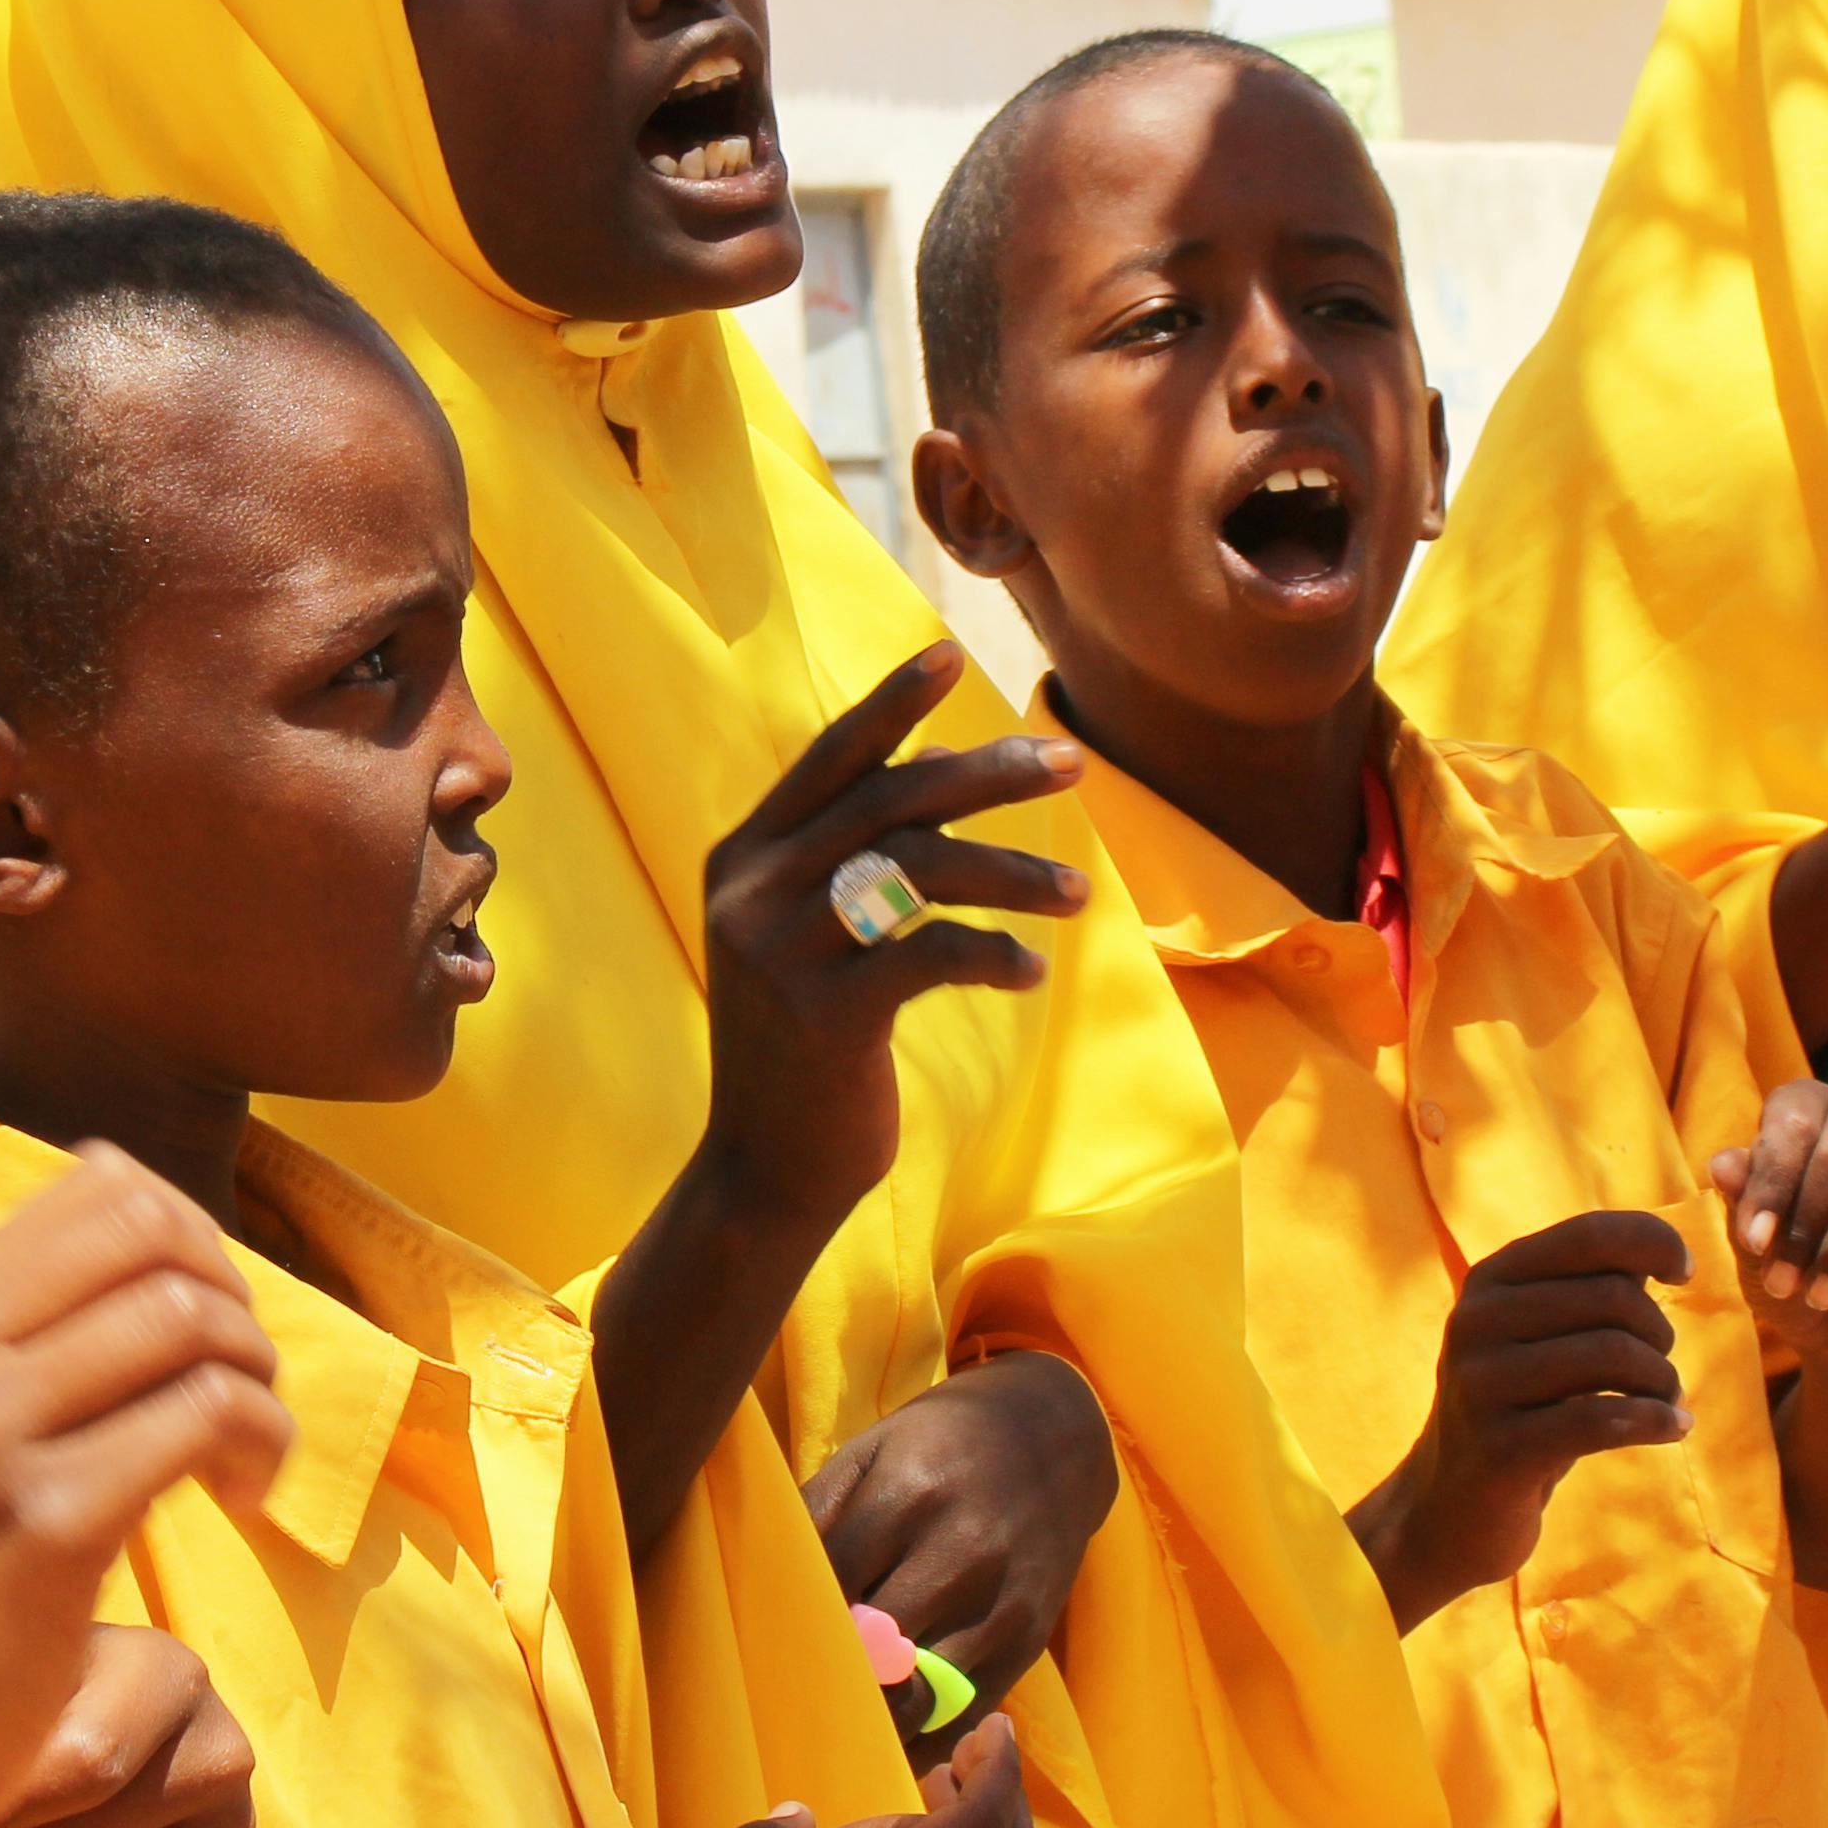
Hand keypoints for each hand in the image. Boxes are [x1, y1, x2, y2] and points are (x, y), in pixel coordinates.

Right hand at [0, 1146, 295, 1827]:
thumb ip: (31, 1328)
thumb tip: (147, 1208)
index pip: (103, 1185)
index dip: (194, 1239)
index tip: (205, 1329)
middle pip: (155, 1234)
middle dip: (233, 1299)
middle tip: (240, 1388)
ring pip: (191, 1322)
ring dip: (257, 1382)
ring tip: (244, 1456)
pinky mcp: (51, 1520)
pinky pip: (206, 1416)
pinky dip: (260, 1445)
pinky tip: (242, 1499)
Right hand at [693, 643, 1093, 1235]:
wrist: (763, 1171)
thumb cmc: (806, 1047)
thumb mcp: (813, 937)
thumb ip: (854, 851)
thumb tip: (934, 756)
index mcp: (744, 858)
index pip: (829, 758)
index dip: (891, 704)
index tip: (952, 656)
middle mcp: (752, 890)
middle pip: (890, 799)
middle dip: (990, 775)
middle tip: (1070, 766)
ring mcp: (780, 951)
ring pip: (917, 870)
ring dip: (1015, 874)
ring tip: (1083, 896)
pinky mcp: (821, 1015)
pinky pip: (929, 954)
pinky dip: (993, 954)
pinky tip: (1030, 972)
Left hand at [803, 1351, 1115, 1742]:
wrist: (1055, 1438)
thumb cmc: (941, 1444)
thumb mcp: (870, 1451)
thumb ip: (815, 1513)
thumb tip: (767, 1586)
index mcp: (909, 1496)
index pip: (831, 1585)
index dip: (794, 1621)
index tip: (768, 1643)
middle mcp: (961, 1554)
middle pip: (871, 1651)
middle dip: (828, 1674)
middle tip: (792, 1691)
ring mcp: (1000, 1604)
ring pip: (917, 1698)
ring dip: (872, 1717)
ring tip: (836, 1720)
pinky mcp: (1028, 1641)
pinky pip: (965, 1716)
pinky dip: (922, 1736)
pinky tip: (888, 1736)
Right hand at [1343, 1209, 1692, 1629]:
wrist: (1449, 1510)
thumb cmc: (1524, 1412)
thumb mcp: (1546, 1337)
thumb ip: (1596, 1288)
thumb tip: (1665, 1252)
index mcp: (1490, 1280)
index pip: (1589, 1234)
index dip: (1652, 1242)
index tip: (1684, 1272)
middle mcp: (1476, 1321)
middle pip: (1613, 1297)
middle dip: (1659, 1334)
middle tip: (1661, 1372)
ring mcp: (1482, 1385)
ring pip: (1614, 1355)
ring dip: (1663, 1381)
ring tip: (1667, 1402)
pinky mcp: (1500, 1449)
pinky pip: (1603, 1419)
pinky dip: (1656, 1421)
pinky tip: (1675, 1429)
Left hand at [1710, 1082, 1827, 1372]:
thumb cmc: (1787, 1267)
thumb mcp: (1752, 1244)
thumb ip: (1740, 1202)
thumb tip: (1725, 1165)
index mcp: (1805, 1107)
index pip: (1792, 1122)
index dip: (1771, 1184)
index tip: (1756, 1243)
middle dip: (1805, 1228)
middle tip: (1785, 1284)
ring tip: (1823, 1294)